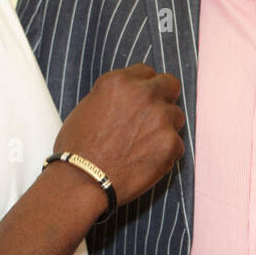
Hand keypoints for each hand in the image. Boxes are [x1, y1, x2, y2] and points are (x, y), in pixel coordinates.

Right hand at [55, 63, 183, 205]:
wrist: (82, 181)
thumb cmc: (78, 150)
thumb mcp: (88, 107)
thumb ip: (114, 97)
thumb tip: (128, 99)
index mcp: (120, 82)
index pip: (146, 73)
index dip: (145, 87)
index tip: (143, 99)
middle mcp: (143, 94)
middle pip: (169, 85)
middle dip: (164, 98)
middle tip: (154, 117)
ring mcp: (160, 117)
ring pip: (175, 116)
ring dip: (165, 128)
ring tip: (143, 146)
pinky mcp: (170, 142)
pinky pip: (177, 145)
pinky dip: (165, 154)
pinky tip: (145, 162)